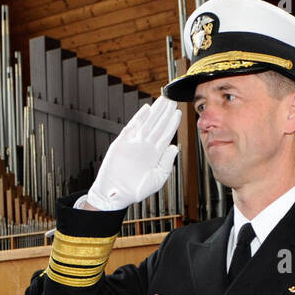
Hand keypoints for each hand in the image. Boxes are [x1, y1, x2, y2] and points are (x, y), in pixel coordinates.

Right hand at [85, 97, 179, 211]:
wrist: (115, 195)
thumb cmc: (135, 191)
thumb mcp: (157, 179)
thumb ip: (166, 163)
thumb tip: (175, 147)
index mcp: (155, 155)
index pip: (166, 134)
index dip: (172, 123)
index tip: (178, 112)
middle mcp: (145, 146)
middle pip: (158, 125)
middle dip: (165, 112)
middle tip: (173, 100)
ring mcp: (133, 143)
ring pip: (147, 123)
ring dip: (155, 111)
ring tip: (164, 100)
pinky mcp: (121, 143)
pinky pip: (131, 128)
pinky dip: (138, 118)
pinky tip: (146, 110)